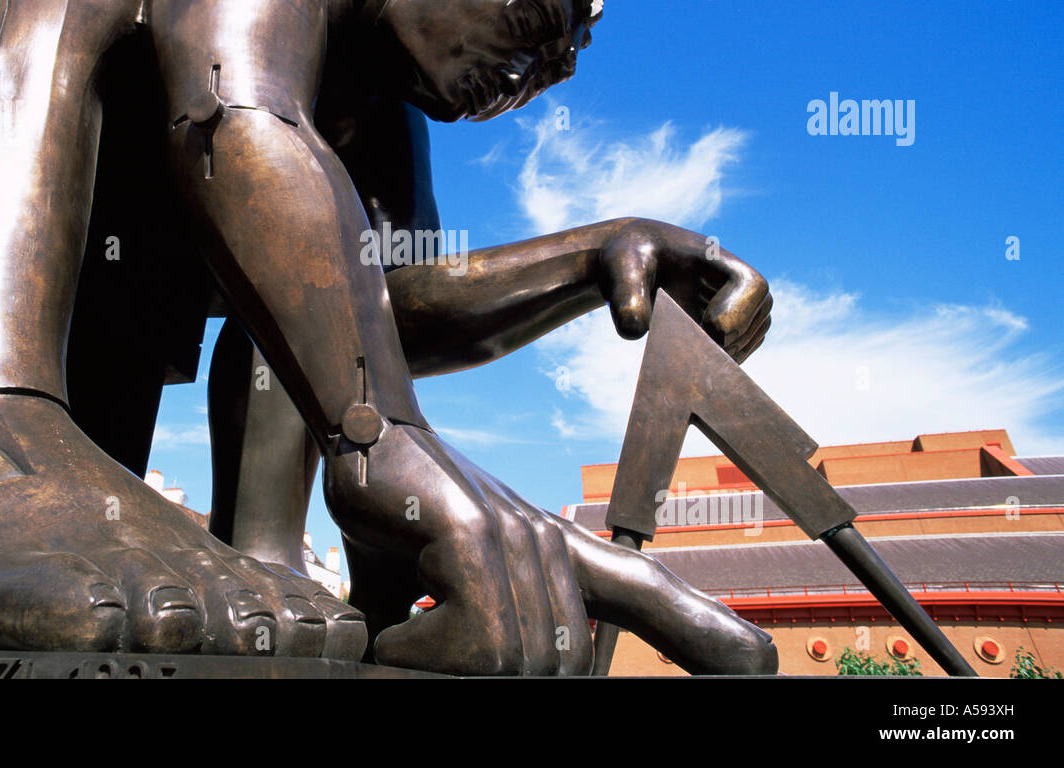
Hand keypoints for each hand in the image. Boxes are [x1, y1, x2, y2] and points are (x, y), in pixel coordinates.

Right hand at [328, 425, 776, 674]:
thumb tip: (433, 679)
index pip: (642, 591)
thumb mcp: (428, 589)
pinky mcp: (475, 536)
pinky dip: (418, 652)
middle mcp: (549, 545)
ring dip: (434, 668)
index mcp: (554, 556)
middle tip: (409, 656)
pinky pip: (470, 636)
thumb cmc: (391, 518)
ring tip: (394, 642)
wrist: (357, 436)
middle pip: (552, 666)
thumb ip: (456, 634)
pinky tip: (389, 633)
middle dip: (474, 679)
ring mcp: (517, 538)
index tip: (758, 662)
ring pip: (509, 661)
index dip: (698, 628)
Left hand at [597, 219, 770, 362]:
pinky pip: (736, 356)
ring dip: (716, 356)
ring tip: (678, 351)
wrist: (631, 269)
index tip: (705, 325)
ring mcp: (741, 310)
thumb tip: (635, 332)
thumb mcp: (620, 270)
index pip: (754, 286)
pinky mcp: (733, 333)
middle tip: (679, 347)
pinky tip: (685, 359)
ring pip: (745, 343)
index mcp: (719, 260)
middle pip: (752, 322)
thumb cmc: (629, 261)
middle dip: (721, 342)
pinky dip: (714, 364)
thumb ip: (625, 298)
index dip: (737, 311)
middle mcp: (740, 284)